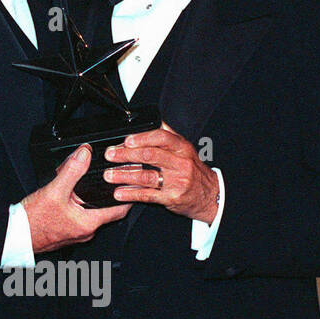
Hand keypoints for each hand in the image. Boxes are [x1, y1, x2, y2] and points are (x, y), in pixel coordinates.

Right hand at [22, 144, 129, 252]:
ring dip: (95, 199)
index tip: (132, 181)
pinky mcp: (66, 230)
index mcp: (89, 223)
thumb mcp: (54, 191)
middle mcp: (86, 231)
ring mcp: (76, 232)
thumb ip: (71, 171)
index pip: (120, 209)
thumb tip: (85, 154)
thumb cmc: (32, 222)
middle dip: (112, 194)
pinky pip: (81, 215)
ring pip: (93, 212)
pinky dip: (82, 204)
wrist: (15, 237)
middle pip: (108, 210)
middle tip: (115, 178)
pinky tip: (73, 194)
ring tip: (94, 182)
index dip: (129, 194)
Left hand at [103, 122, 218, 220]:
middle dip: (126, 155)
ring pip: (146, 176)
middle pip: (150, 156)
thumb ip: (168, 136)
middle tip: (110, 154)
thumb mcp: (185, 150)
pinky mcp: (171, 198)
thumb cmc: (194, 171)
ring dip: (124, 175)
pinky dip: (131, 194)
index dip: (142, 138)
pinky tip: (119, 193)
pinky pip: (148, 196)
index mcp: (182, 148)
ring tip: (108, 175)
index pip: (162, 137)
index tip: (126, 140)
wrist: (211, 195)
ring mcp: (176, 181)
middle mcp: (180, 163)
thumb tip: (152, 121)